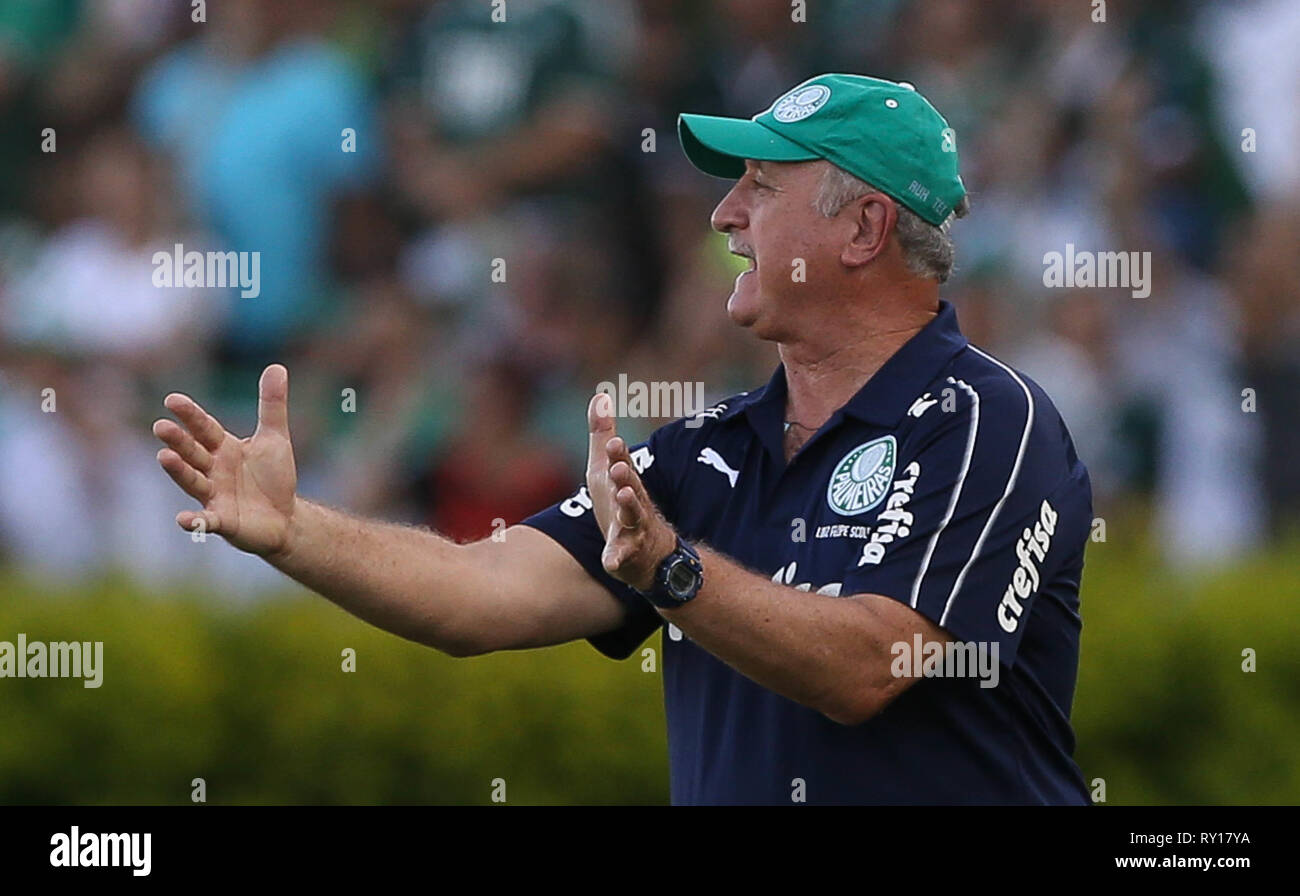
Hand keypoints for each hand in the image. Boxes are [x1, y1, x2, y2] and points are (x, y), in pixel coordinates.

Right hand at [153, 364, 298, 556]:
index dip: (190, 415)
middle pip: (193, 452)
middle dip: (178, 440)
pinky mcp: (223, 521)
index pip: (204, 428)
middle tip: (160, 426)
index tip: (172, 399)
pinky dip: (194, 521)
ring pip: (193, 481)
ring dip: (179, 471)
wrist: (285, 517)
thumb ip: (272, 405)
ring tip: (163, 457)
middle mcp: (213, 470)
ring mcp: (215, 496)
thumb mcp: (274, 437)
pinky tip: (183, 519)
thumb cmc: (273, 476)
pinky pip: (206, 520)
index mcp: (223, 448)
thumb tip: (277, 366)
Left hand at [585, 393, 675, 591]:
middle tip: (619, 468)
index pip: (622, 465)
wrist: (649, 551)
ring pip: (632, 517)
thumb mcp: (607, 468)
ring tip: (622, 497)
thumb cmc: (621, 502)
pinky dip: (617, 557)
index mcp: (625, 481)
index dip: (618, 454)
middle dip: (626, 477)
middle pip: (631, 487)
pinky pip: (622, 556)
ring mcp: (633, 528)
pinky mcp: (626, 554)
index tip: (614, 441)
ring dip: (628, 507)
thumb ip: (602, 434)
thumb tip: (600, 395)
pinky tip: (611, 561)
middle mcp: (633, 502)